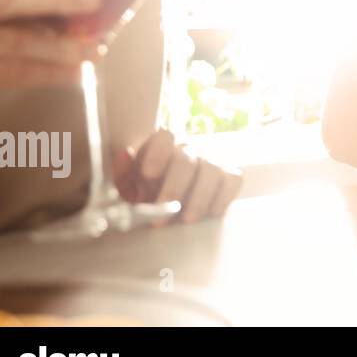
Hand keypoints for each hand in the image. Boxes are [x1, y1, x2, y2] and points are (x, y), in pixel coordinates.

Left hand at [112, 129, 242, 223]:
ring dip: (200, 197)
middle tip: (162, 212)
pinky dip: (224, 197)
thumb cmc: (146, 191)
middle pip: (187, 159)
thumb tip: (124, 154)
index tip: (148, 175)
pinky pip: (233, 180)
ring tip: (187, 219)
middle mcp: (189, 150)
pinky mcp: (228, 177)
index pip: (165, 136)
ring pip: (213, 171)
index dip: (158, 153)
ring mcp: (211, 162)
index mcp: (162, 146)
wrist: (170, 202)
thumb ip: (123, 172)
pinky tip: (210, 214)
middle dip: (174, 187)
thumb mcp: (128, 185)